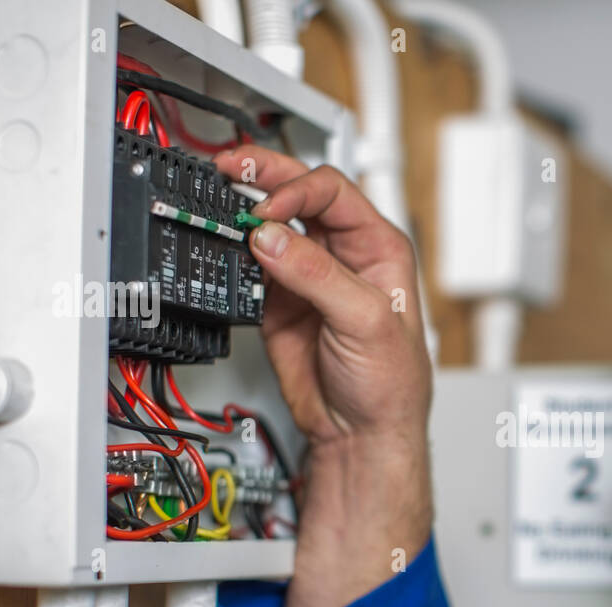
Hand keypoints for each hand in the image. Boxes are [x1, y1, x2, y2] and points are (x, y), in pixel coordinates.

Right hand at [213, 146, 433, 606]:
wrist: (362, 433)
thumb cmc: (392, 383)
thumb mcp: (365, 321)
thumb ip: (317, 276)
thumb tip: (270, 237)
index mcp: (378, 247)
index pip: (332, 192)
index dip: (297, 189)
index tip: (268, 208)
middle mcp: (343, 254)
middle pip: (299, 195)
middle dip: (265, 176)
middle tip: (229, 167)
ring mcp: (307, 276)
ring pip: (270, 226)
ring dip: (244, 211)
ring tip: (219, 202)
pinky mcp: (278, 301)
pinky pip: (249, 265)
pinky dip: (231, 253)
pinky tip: (222, 247)